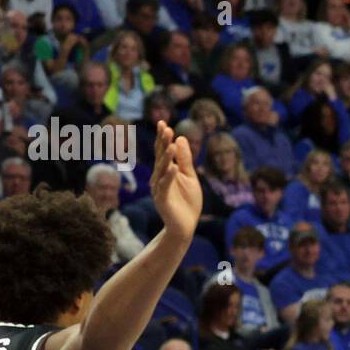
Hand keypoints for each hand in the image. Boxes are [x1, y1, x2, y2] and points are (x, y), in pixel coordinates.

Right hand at [150, 120, 202, 239]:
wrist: (186, 225)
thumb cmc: (187, 201)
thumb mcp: (190, 176)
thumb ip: (185, 159)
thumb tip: (180, 138)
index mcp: (166, 171)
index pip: (163, 151)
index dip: (163, 138)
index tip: (163, 123)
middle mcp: (159, 178)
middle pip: (160, 157)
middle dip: (163, 143)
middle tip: (166, 128)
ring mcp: (160, 189)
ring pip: (162, 170)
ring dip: (166, 158)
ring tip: (171, 144)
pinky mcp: (163, 200)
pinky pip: (165, 186)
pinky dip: (169, 177)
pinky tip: (174, 167)